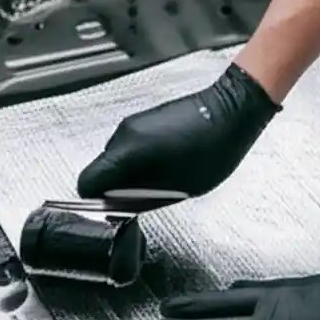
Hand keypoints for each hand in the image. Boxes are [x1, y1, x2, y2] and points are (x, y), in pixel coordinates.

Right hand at [76, 65, 279, 197]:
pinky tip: (166, 164)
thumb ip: (143, 199)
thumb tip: (121, 206)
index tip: (112, 209)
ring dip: (130, 174)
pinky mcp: (144, 119)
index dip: (94, 200)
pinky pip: (129, 146)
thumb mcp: (178, 188)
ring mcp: (133, 124)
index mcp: (128, 153)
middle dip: (116, 188)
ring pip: (115, 158)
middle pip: (101, 169)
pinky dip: (138, 160)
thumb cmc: (212, 149)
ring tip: (161, 180)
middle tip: (144, 198)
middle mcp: (123, 134)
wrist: (232, 110)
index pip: (87, 181)